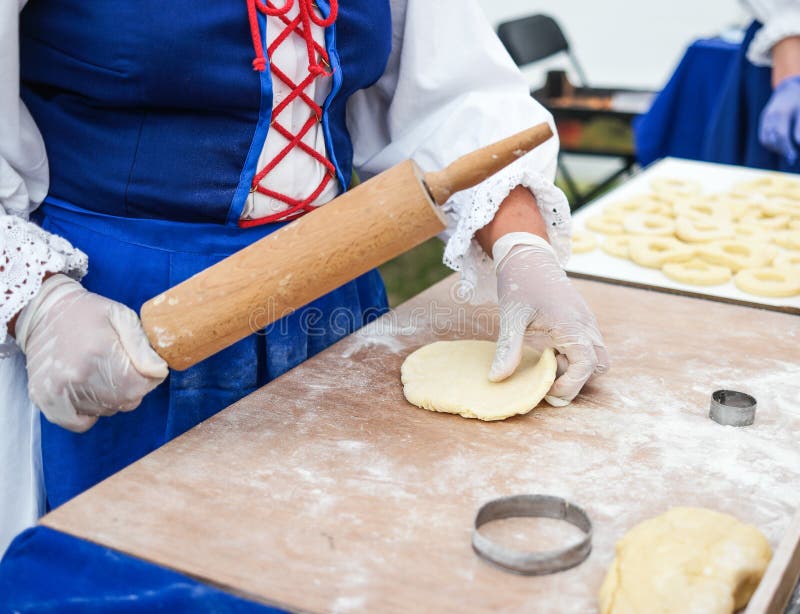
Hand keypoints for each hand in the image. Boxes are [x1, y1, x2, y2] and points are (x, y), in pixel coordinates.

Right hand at [15, 274, 167, 431]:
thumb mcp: (120, 316)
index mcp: (98, 352)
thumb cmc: (87, 313)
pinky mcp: (45, 400)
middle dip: (133, 387)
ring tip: (100, 372)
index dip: (149, 377)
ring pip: (107, 410)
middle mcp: (76, 375)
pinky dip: (90, 413)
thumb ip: (141, 345)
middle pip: (126, 401)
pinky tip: (89, 392)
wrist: (42, 314)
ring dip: (112, 397)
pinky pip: (81, 423)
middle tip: (121, 367)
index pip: (140, 385)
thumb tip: (158, 371)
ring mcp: (58, 390)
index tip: (143, 365)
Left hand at [490, 233, 608, 405]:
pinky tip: (548, 352)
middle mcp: (585, 324)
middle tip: (547, 381)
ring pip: (596, 356)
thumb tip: (497, 378)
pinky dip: (573, 357)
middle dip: (578, 380)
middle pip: (599, 364)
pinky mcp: (581, 321)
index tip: (548, 390)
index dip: (571, 384)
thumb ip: (508, 349)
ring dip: (576, 368)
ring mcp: (586, 322)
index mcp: (571, 324)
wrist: (529, 257)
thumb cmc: (520, 283)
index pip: (587, 364)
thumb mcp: (511, 317)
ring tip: (547, 364)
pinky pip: (588, 346)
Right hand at [759, 75, 799, 164]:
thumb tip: (798, 144)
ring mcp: (764, 119)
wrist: (788, 89)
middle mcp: (770, 116)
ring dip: (775, 148)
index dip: (787, 147)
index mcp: (781, 113)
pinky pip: (763, 136)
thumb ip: (799, 128)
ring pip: (766, 140)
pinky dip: (771, 143)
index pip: (781, 135)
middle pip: (772, 139)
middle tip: (792, 157)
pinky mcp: (763, 121)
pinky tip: (780, 145)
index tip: (794, 156)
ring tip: (786, 151)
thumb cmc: (799, 100)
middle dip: (782, 150)